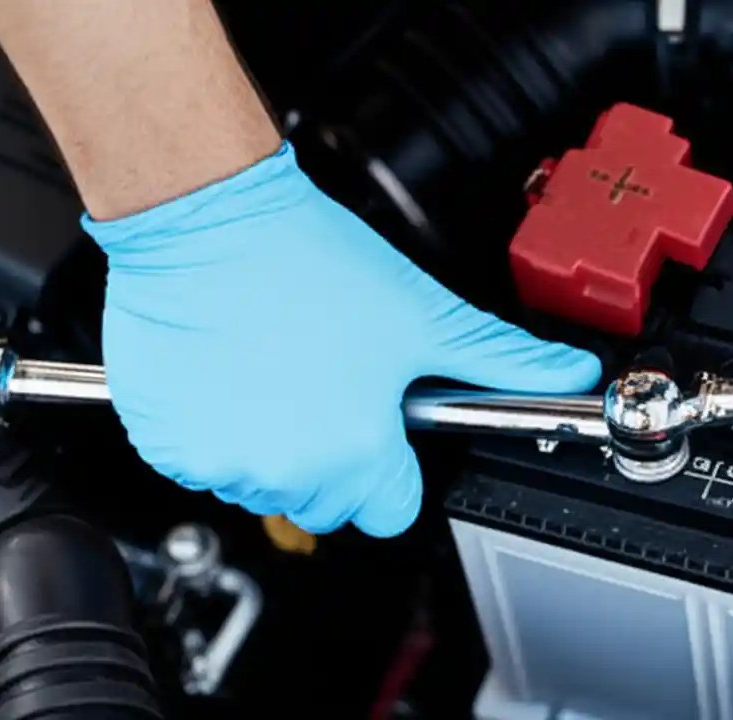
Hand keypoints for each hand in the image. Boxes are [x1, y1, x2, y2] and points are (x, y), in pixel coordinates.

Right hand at [84, 142, 600, 535]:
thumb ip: (504, 363)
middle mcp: (282, 472)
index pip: (391, 512)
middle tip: (333, 384)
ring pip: (264, 485)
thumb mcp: (426, 318)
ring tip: (283, 369)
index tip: (383, 428)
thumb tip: (570, 376)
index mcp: (354, 457)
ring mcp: (216, 462)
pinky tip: (237, 372)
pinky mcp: (162, 441)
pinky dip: (219, 431)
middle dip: (336, 457)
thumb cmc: (309, 264)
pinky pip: (204, 462)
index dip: (395, 469)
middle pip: (329, 503)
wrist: (208, 219)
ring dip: (275, 446)